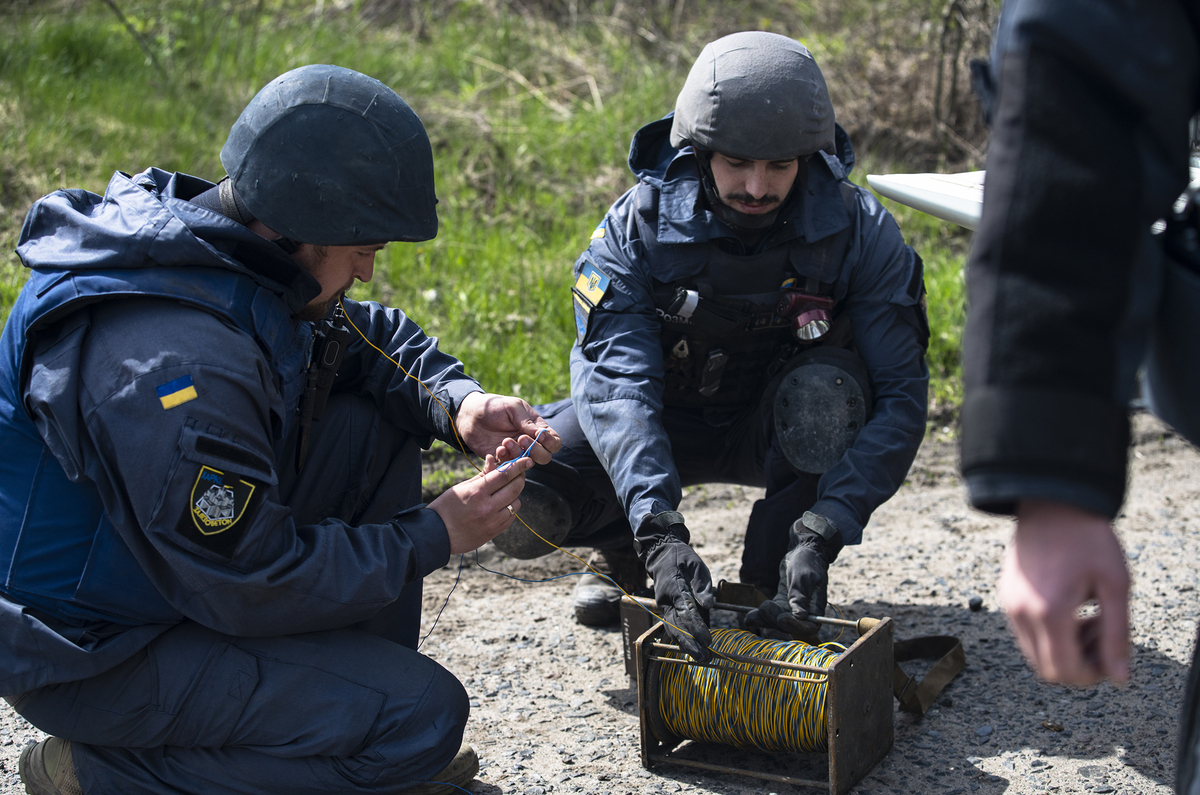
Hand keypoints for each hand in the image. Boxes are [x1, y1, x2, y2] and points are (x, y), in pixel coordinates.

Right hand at [429, 457, 532, 553]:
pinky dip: (509, 509)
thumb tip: (494, 460)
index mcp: (477, 492)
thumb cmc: (446, 507)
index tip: (527, 460)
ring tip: (504, 492)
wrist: (437, 535)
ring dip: (514, 495)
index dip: (519, 465)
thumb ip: (482, 475)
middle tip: (519, 473)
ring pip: (516, 503)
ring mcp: (492, 522)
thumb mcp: (461, 487)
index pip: (505, 474)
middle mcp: (488, 507)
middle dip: (520, 478)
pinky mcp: (494, 532)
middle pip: (515, 488)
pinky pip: (511, 517)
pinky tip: (501, 506)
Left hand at [456, 392, 560, 466]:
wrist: (470, 415)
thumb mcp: (513, 407)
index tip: (539, 435)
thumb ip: (527, 421)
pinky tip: (497, 449)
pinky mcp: (502, 460)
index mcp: (536, 428)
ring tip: (505, 441)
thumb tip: (542, 434)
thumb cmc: (494, 406)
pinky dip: (505, 459)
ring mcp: (516, 453)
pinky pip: (510, 467)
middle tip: (520, 438)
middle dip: (535, 450)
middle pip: (545, 457)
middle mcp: (529, 443)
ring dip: (518, 453)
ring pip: (527, 463)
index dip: (550, 443)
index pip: (554, 442)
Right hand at [641, 513, 715, 662]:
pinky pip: (672, 627)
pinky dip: (681, 639)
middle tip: (704, 658)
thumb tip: (710, 604)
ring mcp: (664, 606)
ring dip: (686, 645)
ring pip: (673, 630)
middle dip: (690, 644)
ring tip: (702, 658)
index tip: (708, 640)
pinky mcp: (666, 609)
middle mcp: (665, 600)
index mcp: (674, 587)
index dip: (696, 627)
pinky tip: (693, 650)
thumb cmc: (682, 558)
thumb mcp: (695, 564)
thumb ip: (702, 584)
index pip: (685, 611)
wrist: (661, 554)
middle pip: (676, 626)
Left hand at [746, 520, 841, 640]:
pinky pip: (773, 612)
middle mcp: (806, 611)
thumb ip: (800, 596)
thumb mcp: (803, 577)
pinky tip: (749, 616)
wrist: (803, 551)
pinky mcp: (783, 602)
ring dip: (765, 620)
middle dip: (775, 620)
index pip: (808, 626)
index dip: (795, 626)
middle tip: (764, 608)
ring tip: (750, 617)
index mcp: (816, 607)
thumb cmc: (807, 562)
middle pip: (790, 626)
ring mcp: (793, 608)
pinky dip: (762, 615)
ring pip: (778, 620)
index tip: (782, 618)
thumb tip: (801, 616)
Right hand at [1000, 500, 1129, 685]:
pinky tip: (1069, 606)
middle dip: (1080, 662)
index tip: (1110, 650)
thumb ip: (1117, 635)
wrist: (1051, 502)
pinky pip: (1026, 633)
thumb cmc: (1087, 538)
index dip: (1094, 673)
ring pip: (1036, 654)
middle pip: (1049, 670)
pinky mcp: (1006, 596)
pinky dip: (1049, 633)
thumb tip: (1119, 677)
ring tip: (1086, 616)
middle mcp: (1022, 613)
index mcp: (1050, 611)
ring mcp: (1009, 605)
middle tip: (1100, 630)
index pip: (1067, 672)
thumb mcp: (1114, 585)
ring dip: (1064, 648)